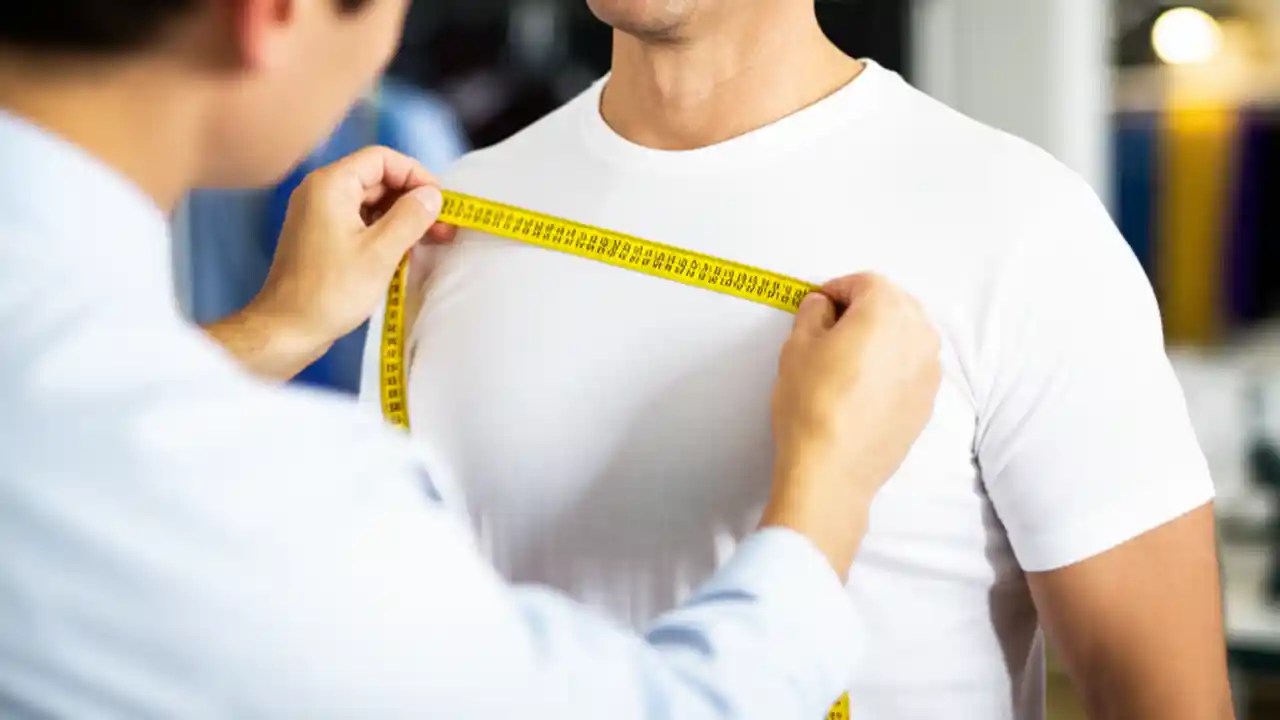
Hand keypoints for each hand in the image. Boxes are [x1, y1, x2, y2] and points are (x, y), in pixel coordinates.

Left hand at [205, 146, 456, 380]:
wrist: (287, 329)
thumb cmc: (331, 292)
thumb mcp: (381, 253)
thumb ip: (410, 217)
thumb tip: (432, 196)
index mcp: (331, 185)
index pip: (382, 159)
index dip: (416, 175)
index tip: (441, 202)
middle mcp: (321, 191)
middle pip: (378, 179)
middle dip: (413, 199)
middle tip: (443, 226)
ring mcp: (318, 214)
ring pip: (371, 202)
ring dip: (402, 217)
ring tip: (431, 240)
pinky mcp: (321, 236)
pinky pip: (360, 221)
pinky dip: (385, 231)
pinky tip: (405, 252)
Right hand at [761, 274, 941, 579]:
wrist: (833, 470)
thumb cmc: (812, 406)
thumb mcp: (797, 347)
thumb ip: (813, 314)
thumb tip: (823, 307)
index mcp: (886, 310)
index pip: (864, 282)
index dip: (837, 289)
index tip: (819, 304)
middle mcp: (918, 334)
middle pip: (894, 304)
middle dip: (863, 309)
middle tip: (831, 328)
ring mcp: (929, 370)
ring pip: (907, 336)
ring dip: (881, 337)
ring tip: (847, 359)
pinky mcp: (928, 401)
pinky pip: (912, 367)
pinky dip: (893, 366)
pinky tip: (863, 386)